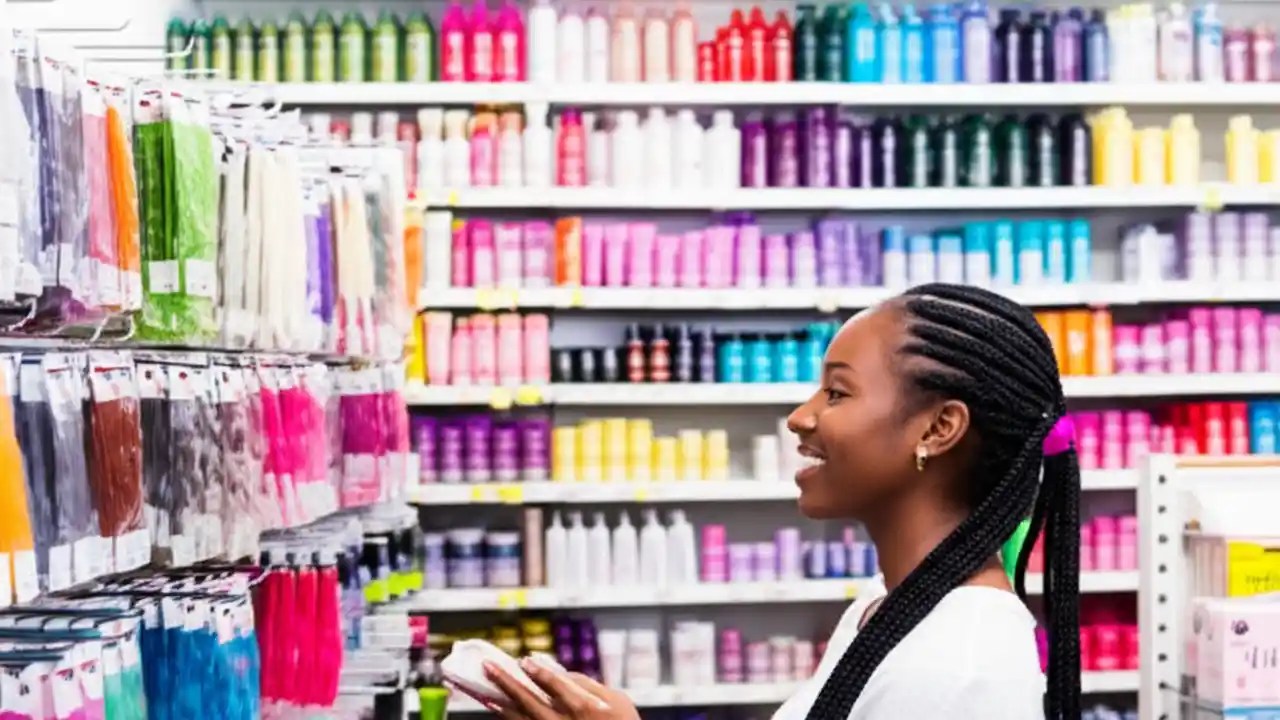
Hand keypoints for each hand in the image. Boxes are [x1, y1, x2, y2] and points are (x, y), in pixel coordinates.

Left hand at [479, 657, 639, 719]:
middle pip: (530, 702)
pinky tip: (498, 709)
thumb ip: (589, 685)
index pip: (556, 687)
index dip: (539, 673)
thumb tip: (562, 673)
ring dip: (501, 704)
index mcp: (585, 708)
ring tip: (484, 690)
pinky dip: (509, 719)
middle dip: (507, 683)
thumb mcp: (617, 700)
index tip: (523, 661)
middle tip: (488, 667)